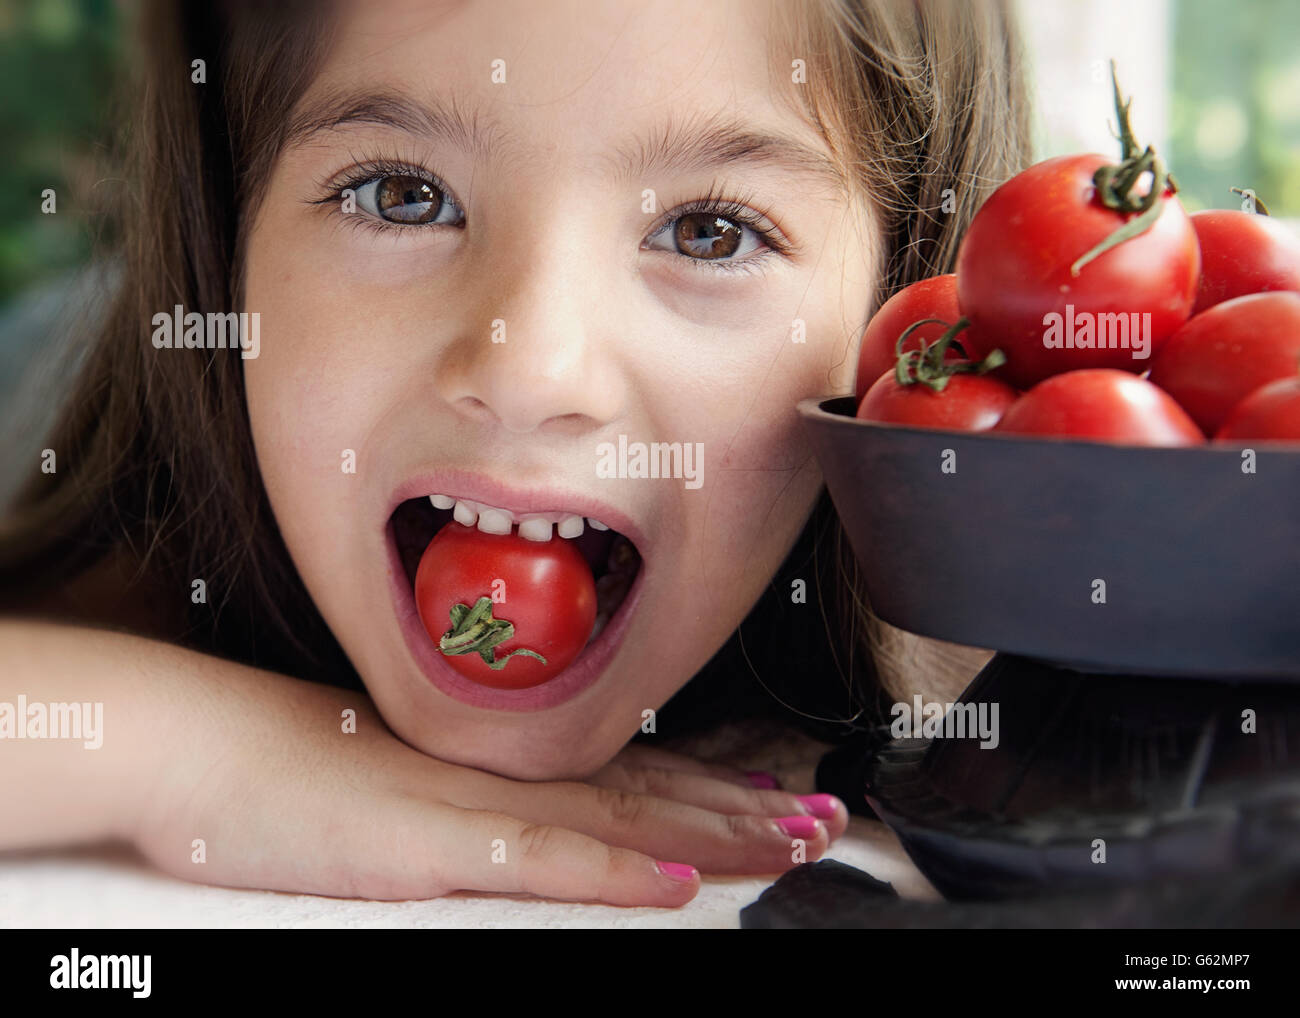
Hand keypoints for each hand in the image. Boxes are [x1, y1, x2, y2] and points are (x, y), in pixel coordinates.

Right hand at [129, 665, 845, 905]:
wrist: (205, 745)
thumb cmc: (295, 765)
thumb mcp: (405, 781)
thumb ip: (477, 798)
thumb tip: (532, 817)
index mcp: (505, 762)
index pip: (632, 777)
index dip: (713, 787)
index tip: (778, 793)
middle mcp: (508, 775)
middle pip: (649, 795)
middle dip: (743, 809)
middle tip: (825, 815)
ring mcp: (477, 805)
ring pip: (620, 823)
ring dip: (712, 832)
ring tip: (792, 838)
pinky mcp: (433, 843)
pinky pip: (539, 860)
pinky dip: (612, 873)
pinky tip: (671, 883)